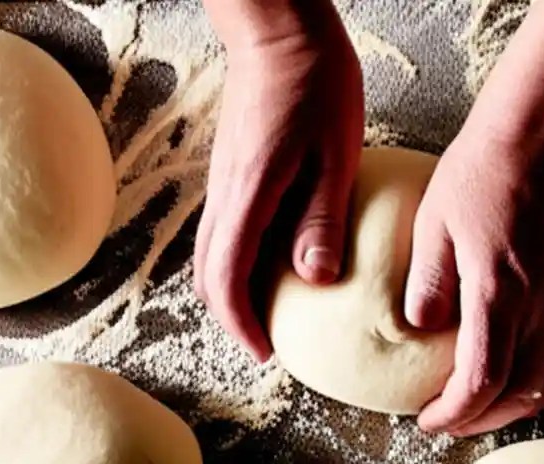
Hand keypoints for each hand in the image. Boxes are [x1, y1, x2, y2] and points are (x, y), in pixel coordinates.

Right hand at [194, 11, 362, 361]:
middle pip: (207, 273)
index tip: (266, 351)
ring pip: (209, 252)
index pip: (227, 276)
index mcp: (249, 194)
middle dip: (231, 315)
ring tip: (270, 309)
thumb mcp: (336, 154)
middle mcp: (225, 193)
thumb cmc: (315, 83)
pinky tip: (274, 260)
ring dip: (232, 288)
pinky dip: (237, 259)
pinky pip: (223, 228)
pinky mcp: (231, 169)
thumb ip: (323, 217)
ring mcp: (222, 180)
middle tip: (268, 339)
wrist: (279, 30)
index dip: (241, 322)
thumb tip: (315, 277)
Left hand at [404, 126, 543, 435]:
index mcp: (499, 291)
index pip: (481, 381)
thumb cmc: (482, 171)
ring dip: (513, 407)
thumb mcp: (434, 223)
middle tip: (447, 420)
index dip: (454, 413)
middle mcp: (542, 304)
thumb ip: (427, 283)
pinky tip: (523, 381)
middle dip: (478, 418)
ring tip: (481, 409)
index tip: (427, 419)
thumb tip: (418, 330)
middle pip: (516, 393)